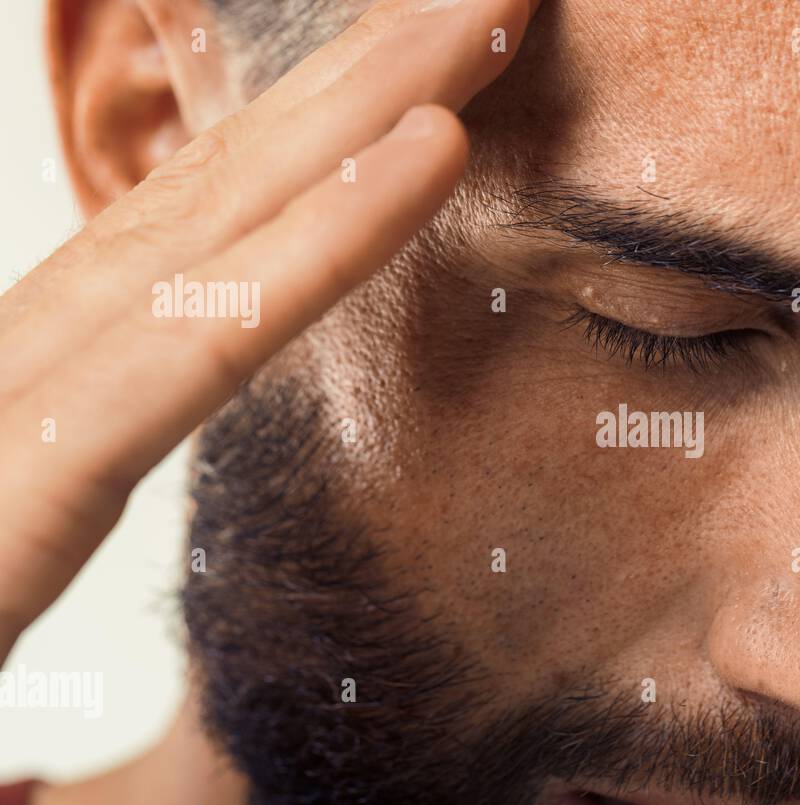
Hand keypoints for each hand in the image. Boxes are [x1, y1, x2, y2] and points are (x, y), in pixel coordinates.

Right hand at [0, 0, 540, 659]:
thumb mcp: (27, 498)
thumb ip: (105, 415)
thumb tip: (186, 338)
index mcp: (60, 357)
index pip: (217, 224)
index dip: (329, 143)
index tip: (442, 75)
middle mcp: (51, 340)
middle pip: (236, 185)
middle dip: (371, 76)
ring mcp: (30, 384)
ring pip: (231, 220)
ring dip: (368, 106)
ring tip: (489, 19)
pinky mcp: (27, 463)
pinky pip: (204, 333)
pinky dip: (320, 240)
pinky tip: (424, 151)